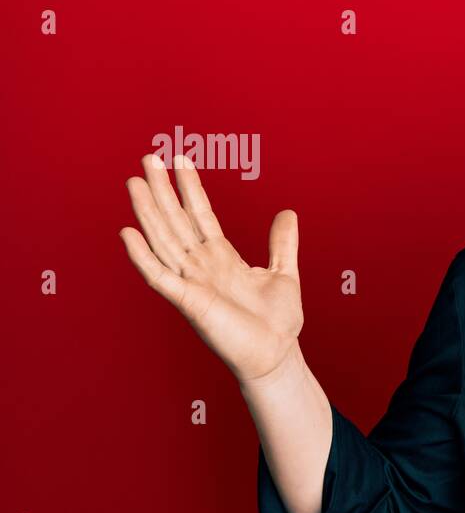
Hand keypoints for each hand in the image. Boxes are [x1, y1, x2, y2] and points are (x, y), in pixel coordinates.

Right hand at [119, 154, 304, 384]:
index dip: (189, 188)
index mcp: (222, 258)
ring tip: (135, 182)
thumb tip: (288, 213)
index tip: (180, 159)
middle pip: (176, 221)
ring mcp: (192, 283)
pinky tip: (128, 233)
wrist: (277, 355)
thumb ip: (282, 244)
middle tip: (149, 157)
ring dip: (148, 212)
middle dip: (162, 190)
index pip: (200, 215)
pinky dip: (142, 256)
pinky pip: (159, 276)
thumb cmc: (278, 321)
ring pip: (164, 240)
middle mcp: (201, 266)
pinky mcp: (188, 302)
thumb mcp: (285, 273)